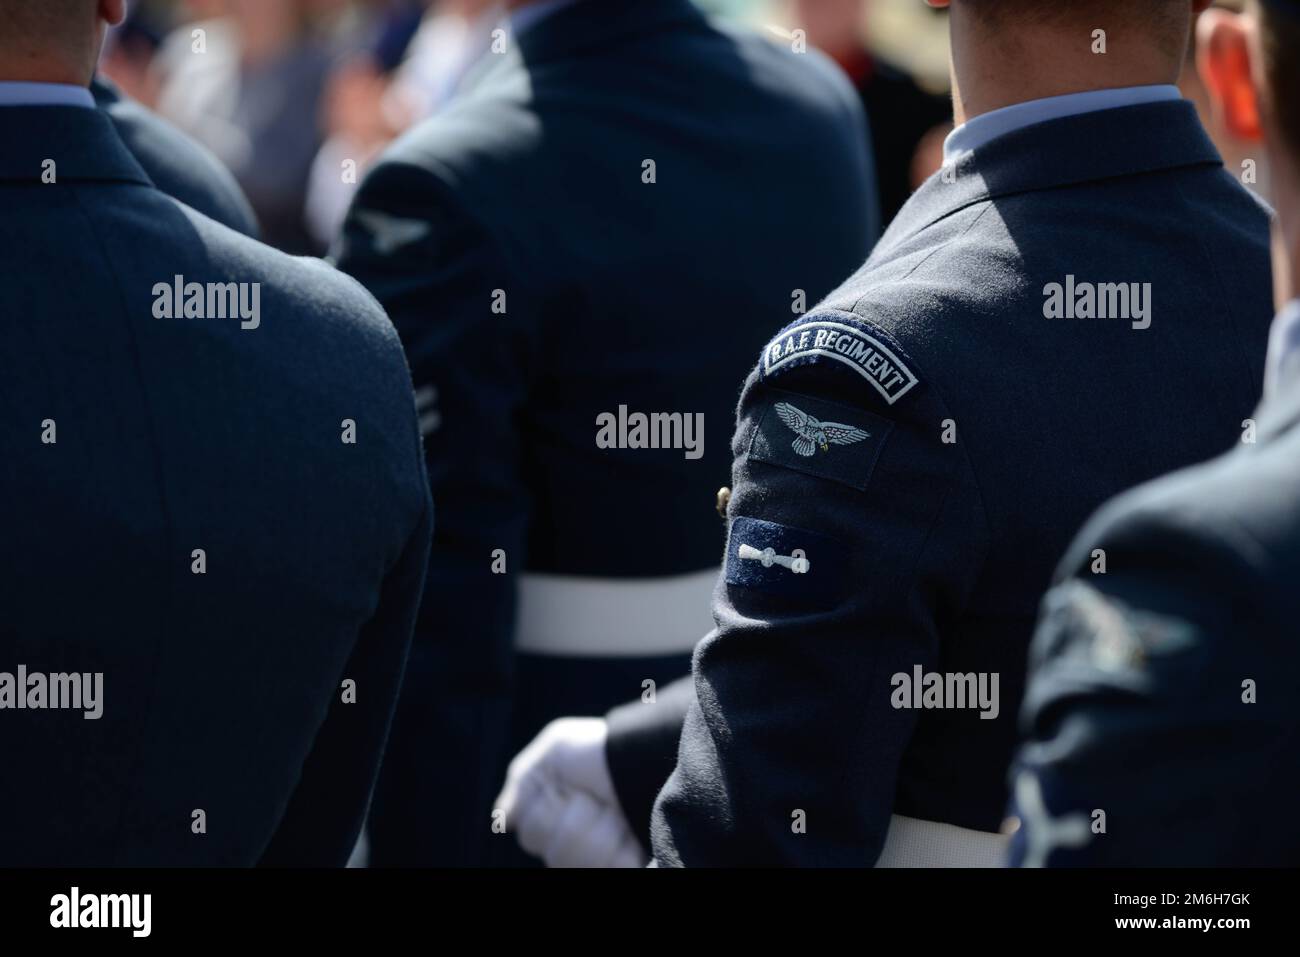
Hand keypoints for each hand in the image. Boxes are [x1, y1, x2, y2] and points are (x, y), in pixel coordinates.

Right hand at [496, 718, 645, 867]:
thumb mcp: (554, 750)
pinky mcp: (620, 865)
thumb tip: (503, 818)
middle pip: (555, 854)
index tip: (565, 787)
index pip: (530, 834)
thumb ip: (523, 781)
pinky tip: (628, 834)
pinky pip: (606, 870)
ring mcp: (594, 858)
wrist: (644, 754)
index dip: (547, 809)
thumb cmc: (598, 750)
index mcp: (549, 817)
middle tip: (593, 798)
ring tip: (616, 812)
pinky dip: (620, 851)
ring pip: (577, 862)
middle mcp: (568, 842)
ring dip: (600, 831)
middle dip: (576, 820)